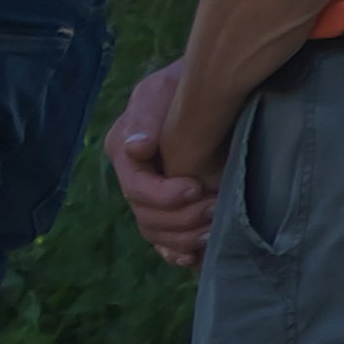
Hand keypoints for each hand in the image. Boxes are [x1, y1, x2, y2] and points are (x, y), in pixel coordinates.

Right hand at [105, 57, 208, 273]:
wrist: (218, 91)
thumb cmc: (189, 86)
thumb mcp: (164, 90)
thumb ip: (146, 117)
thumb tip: (137, 149)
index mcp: (125, 152)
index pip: (136, 190)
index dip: (165, 196)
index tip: (196, 186)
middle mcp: (135, 180)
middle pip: (146, 218)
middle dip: (182, 219)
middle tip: (216, 207)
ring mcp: (154, 199)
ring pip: (157, 236)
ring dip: (185, 238)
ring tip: (214, 228)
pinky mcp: (174, 213)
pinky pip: (167, 246)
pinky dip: (179, 255)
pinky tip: (194, 257)